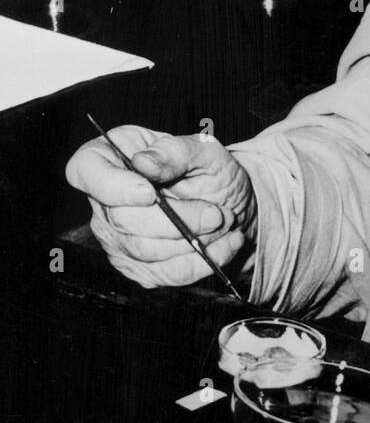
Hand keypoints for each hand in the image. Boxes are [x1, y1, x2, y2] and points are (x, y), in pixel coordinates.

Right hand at [65, 125, 254, 288]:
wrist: (232, 204)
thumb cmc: (211, 170)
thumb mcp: (204, 149)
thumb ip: (175, 150)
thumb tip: (143, 162)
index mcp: (112, 157)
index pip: (85, 171)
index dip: (111, 186)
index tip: (149, 192)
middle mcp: (105, 201)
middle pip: (122, 219)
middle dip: (176, 219)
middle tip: (216, 213)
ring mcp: (117, 238)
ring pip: (144, 249)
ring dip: (193, 240)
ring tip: (223, 222)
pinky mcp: (139, 268)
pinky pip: (165, 273)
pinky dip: (202, 261)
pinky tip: (227, 244)